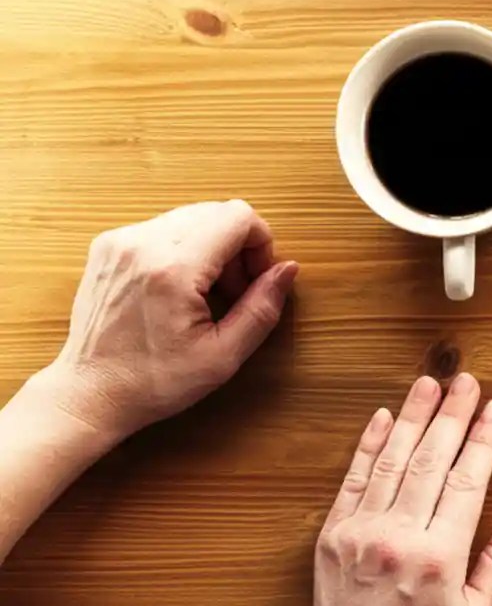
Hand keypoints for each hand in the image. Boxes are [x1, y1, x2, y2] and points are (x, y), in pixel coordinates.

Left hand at [50, 200, 296, 438]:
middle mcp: (141, 244)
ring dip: (212, 247)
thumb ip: (262, 309)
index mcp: (172, 269)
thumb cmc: (152, 382)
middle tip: (235, 291)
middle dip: (238, 246)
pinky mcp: (108, 247)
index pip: (237, 217)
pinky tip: (181, 289)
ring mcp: (120, 242)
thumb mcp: (223, 356)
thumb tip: (286, 270)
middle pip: (216, 213)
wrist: (90, 392)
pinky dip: (184, 249)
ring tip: (207, 293)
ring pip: (191, 218)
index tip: (258, 279)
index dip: (262, 243)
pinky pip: (163, 228)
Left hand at [273, 375, 491, 605]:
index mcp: (439, 558)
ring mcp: (363, 530)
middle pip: (431, 460)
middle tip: (465, 380)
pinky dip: (369, 444)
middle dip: (452, 415)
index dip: (483, 441)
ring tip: (429, 383)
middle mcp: (399, 536)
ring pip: (393, 460)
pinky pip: (355, 478)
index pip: (467, 482)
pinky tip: (384, 417)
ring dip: (413, 416)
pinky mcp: (335, 532)